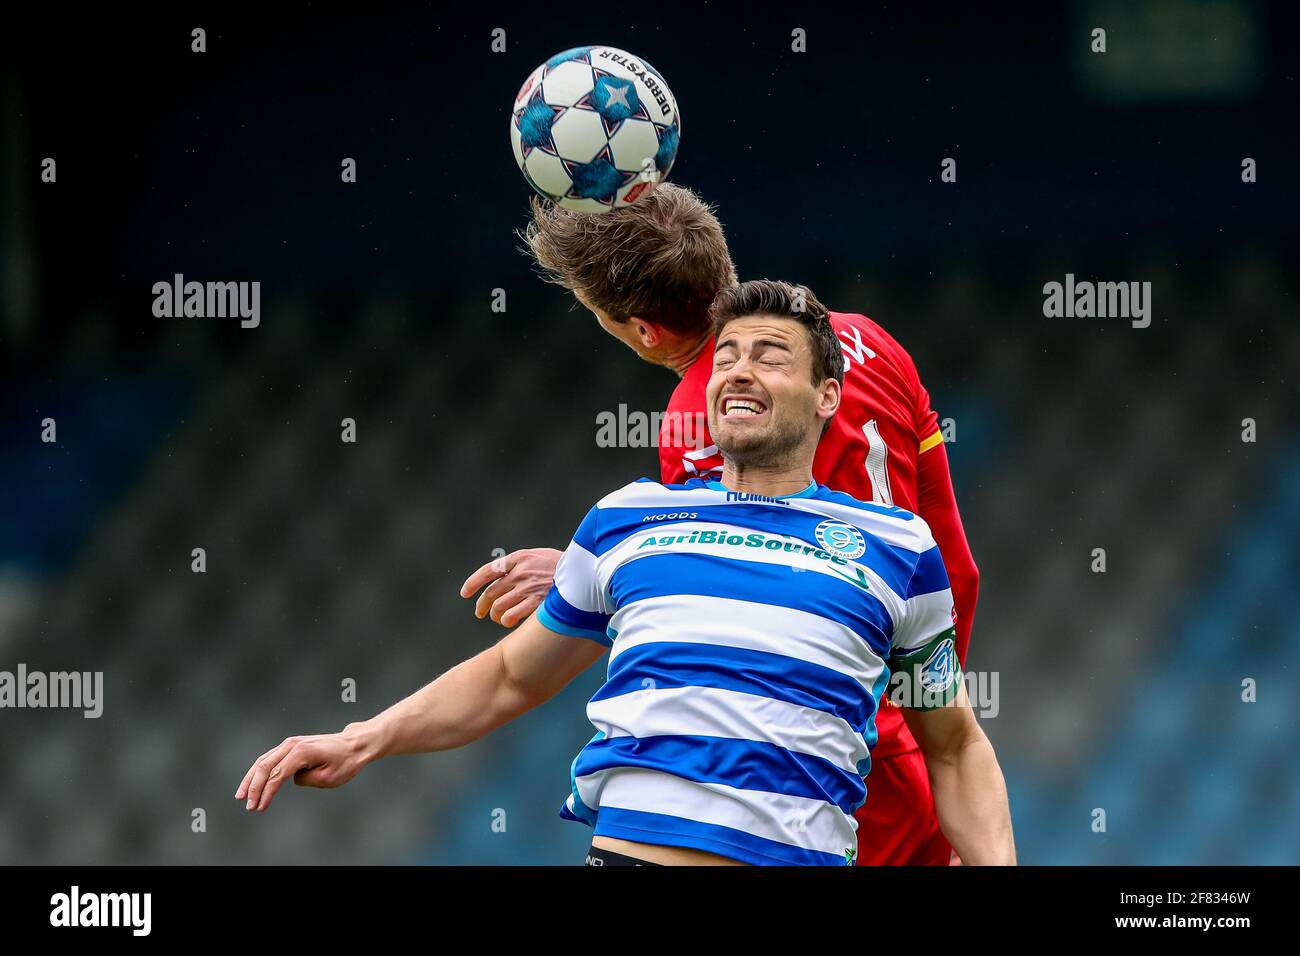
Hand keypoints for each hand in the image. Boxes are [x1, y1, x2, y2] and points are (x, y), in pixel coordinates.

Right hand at [236, 725, 372, 811]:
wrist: (354, 744)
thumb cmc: (345, 762)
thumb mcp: (328, 778)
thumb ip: (305, 780)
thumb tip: (291, 779)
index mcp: (301, 752)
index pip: (276, 775)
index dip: (266, 793)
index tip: (260, 808)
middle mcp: (292, 745)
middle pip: (264, 766)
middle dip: (253, 787)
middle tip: (248, 806)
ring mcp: (291, 743)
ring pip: (263, 761)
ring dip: (251, 779)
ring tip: (241, 796)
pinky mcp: (292, 746)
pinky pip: (270, 758)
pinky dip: (259, 771)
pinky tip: (252, 783)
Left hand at [459, 548, 562, 627]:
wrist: (587, 572)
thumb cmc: (565, 565)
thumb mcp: (541, 555)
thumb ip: (522, 564)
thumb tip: (503, 575)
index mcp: (520, 558)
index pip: (488, 571)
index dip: (473, 583)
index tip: (465, 593)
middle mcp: (521, 572)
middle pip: (491, 592)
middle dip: (482, 605)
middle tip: (480, 612)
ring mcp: (528, 587)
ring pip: (498, 606)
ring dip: (495, 615)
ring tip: (497, 618)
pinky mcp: (537, 602)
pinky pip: (511, 616)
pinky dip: (506, 621)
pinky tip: (508, 622)